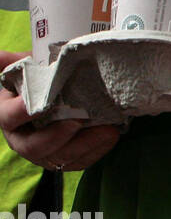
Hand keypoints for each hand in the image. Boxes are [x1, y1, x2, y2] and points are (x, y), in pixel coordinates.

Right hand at [0, 51, 120, 170]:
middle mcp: (22, 139)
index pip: (8, 117)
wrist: (53, 101)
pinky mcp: (64, 160)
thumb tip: (0, 55)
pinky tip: (111, 135)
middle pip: (34, 147)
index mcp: (8, 116)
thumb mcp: (24, 71)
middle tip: (79, 121)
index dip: (22, 113)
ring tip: (107, 130)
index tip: (42, 105)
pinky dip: (97, 150)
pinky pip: (79, 162)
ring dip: (85, 145)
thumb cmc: (38, 85)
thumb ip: (12, 63)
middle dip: (57, 136)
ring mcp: (43, 153)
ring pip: (60, 158)